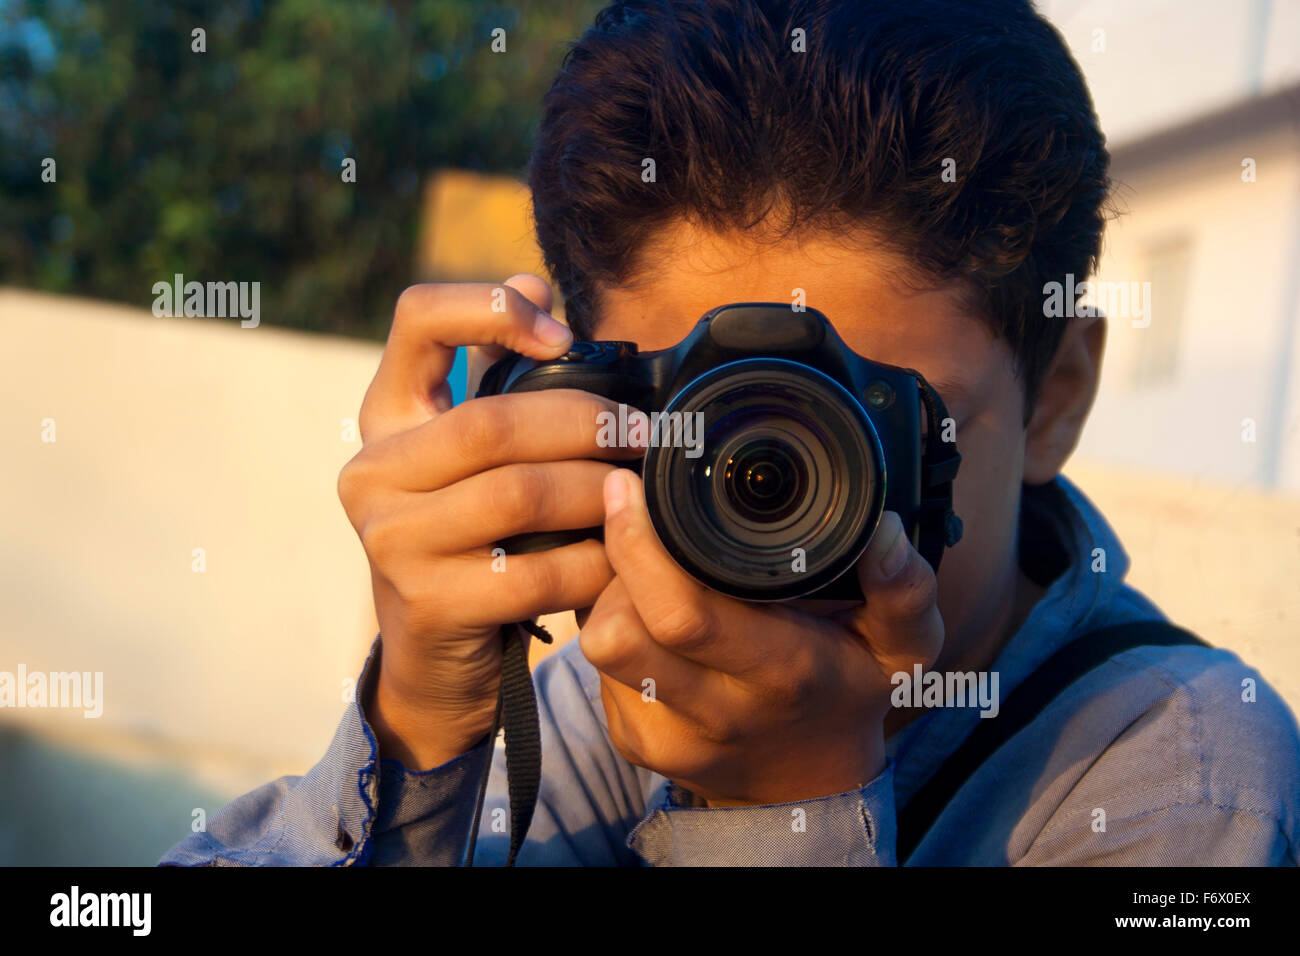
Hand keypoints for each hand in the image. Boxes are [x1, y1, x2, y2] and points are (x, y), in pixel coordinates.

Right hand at [338, 276, 641, 768]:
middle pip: (490, 421)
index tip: (562, 334)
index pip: (416, 319)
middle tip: (644, 434)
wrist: (433, 656)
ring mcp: (389, 541)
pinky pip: (532, 574)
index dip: (492, 308)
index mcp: (387, 417)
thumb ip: (500, 375)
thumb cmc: (473, 537)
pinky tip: (618, 561)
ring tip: (638, 494)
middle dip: (585, 423)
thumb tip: (536, 284)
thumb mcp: (473, 456)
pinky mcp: (425, 604)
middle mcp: (372, 471)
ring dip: (596, 493)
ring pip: (516, 496)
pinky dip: (590, 564)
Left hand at [580, 469, 943, 805]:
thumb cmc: (851, 694)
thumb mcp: (903, 648)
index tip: (633, 488)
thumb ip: (905, 589)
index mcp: (780, 674)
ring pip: (601, 645)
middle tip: (634, 513)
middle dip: (616, 560)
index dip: (640, 545)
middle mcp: (715, 714)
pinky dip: (619, 629)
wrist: (811, 789)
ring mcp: (666, 738)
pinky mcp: (634, 744)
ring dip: (614, 596)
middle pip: (618, 631)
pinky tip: (653, 618)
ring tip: (652, 569)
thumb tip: (886, 532)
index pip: (682, 614)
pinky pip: (600, 670)